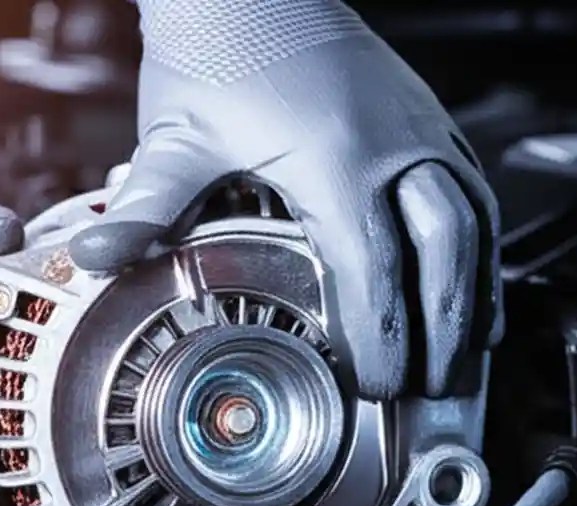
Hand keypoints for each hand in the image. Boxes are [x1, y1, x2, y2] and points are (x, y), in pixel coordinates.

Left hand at [71, 0, 501, 398]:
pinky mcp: (424, 116)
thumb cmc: (217, 47)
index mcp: (335, 159)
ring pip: (473, 222)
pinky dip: (478, 242)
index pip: (374, 270)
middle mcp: (392, 144)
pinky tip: (472, 274)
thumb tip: (98, 258)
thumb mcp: (176, 137)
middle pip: (444, 255)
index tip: (382, 383)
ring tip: (470, 349)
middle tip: (432, 388)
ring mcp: (417, 127)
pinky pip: (470, 188)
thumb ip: (146, 207)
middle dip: (444, 329)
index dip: (384, 335)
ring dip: (475, 291)